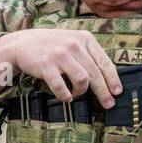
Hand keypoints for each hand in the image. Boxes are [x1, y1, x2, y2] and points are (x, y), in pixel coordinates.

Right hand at [0, 29, 122, 107]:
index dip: (113, 79)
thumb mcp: (73, 42)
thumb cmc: (53, 46)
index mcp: (84, 38)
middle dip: (103, 91)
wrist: (24, 43)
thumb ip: (88, 54)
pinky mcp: (46, 65)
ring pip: (82, 79)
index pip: (104, 61)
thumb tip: (107, 77)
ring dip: (81, 92)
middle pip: (95, 73)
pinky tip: (66, 97)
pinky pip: (61, 86)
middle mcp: (74, 45)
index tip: (117, 92)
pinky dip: (65, 95)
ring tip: (76, 95)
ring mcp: (59, 55)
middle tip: (108, 104)